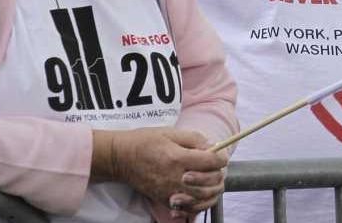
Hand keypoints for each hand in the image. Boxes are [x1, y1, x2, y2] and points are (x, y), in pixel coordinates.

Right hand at [97, 128, 227, 214]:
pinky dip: (199, 204)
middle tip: (217, 168)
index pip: (211, 162)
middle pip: (210, 182)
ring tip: (212, 181)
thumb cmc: (144, 142)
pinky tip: (200, 195)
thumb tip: (213, 146)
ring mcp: (170, 191)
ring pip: (203, 198)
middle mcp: (176, 178)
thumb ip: (194, 139)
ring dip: (213, 190)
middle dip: (219, 174)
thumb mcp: (170, 133)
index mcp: (178, 158)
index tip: (220, 156)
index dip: (221, 158)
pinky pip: (189, 209)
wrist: (121, 158)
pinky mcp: (165, 200)